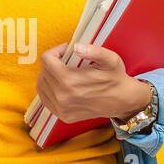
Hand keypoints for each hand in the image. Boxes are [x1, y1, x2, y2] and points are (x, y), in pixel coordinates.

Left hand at [35, 42, 153, 123]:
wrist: (122, 101)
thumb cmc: (115, 78)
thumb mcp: (110, 60)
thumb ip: (93, 51)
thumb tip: (76, 47)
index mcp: (69, 81)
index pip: (46, 60)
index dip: (56, 51)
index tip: (67, 51)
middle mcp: (62, 97)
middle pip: (43, 72)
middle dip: (53, 63)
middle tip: (67, 61)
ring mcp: (61, 109)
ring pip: (41, 85)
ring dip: (49, 76)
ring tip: (64, 72)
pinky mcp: (62, 116)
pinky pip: (45, 99)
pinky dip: (49, 89)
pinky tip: (61, 85)